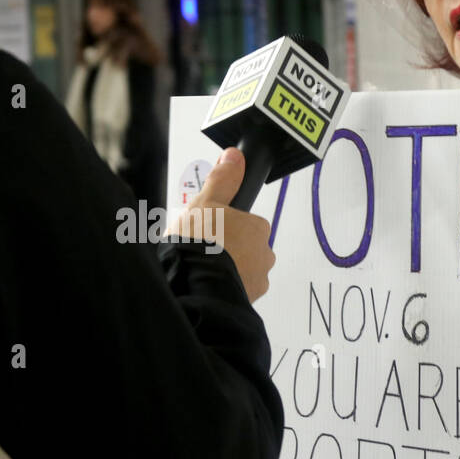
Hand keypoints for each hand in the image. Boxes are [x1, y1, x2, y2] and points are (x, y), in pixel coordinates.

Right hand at [167, 147, 275, 302]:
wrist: (195, 285)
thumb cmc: (201, 244)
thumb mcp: (205, 202)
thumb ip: (222, 180)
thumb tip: (234, 157)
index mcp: (258, 228)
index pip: (245, 223)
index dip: (223, 225)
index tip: (207, 230)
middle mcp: (264, 255)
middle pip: (245, 248)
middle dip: (226, 249)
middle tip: (200, 250)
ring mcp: (256, 281)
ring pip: (241, 271)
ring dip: (225, 270)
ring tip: (199, 270)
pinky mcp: (247, 301)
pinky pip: (235, 290)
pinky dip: (223, 288)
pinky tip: (204, 285)